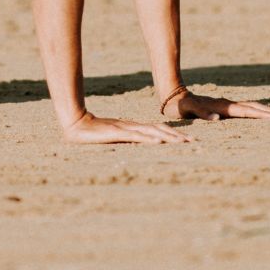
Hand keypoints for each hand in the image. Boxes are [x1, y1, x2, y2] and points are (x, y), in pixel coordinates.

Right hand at [60, 111, 191, 144]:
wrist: (76, 124)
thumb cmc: (92, 133)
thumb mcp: (113, 138)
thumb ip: (125, 140)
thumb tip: (140, 146)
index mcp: (133, 128)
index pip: (158, 130)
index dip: (174, 134)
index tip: (188, 141)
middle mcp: (133, 126)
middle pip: (159, 130)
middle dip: (177, 136)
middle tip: (194, 142)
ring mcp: (125, 128)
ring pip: (151, 132)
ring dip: (168, 137)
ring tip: (182, 143)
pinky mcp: (117, 132)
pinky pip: (135, 136)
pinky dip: (148, 138)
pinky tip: (158, 142)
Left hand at [161, 88, 269, 121]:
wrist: (174, 95)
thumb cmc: (179, 106)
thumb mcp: (188, 110)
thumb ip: (202, 114)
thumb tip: (217, 119)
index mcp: (222, 107)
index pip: (246, 112)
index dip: (262, 115)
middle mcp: (227, 105)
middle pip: (253, 107)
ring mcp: (227, 105)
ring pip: (251, 107)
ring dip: (265, 111)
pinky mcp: (225, 107)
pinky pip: (245, 109)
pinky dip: (256, 112)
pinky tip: (261, 115)